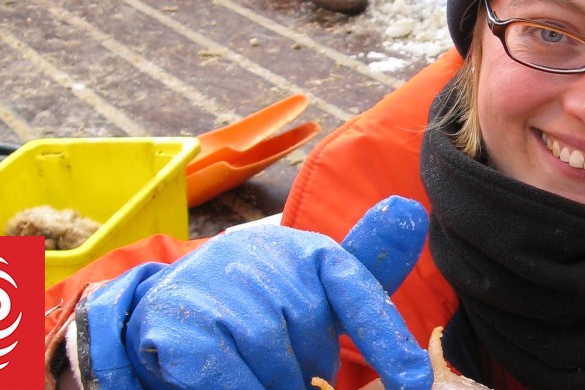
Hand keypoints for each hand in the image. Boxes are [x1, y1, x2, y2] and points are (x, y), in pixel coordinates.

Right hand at [75, 196, 432, 388]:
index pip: (357, 289)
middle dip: (309, 366)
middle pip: (314, 339)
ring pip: (274, 361)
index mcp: (309, 250)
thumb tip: (411, 212)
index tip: (416, 384)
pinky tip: (231, 379)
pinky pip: (229, 374)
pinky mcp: (180, 318)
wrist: (169, 305)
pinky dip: (238, 386)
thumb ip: (367, 266)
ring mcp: (218, 282)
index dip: (387, 339)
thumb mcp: (315, 283)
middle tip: (293, 366)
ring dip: (272, 381)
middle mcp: (265, 256)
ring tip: (261, 372)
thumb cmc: (261, 300)